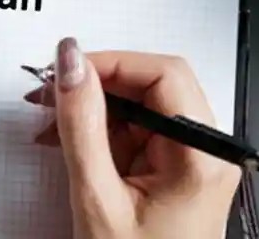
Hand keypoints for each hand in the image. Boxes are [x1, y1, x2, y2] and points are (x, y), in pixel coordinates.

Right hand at [26, 38, 240, 238]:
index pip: (164, 74)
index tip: (68, 68)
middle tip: (53, 92)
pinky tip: (67, 140)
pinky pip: (136, 132)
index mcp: (202, 157)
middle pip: (154, 86)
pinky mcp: (173, 172)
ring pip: (141, 106)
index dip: (111, 62)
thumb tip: (71, 64)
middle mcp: (207, 154)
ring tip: (52, 122)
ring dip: (93, 108)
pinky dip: (99, 131)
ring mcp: (192, 163)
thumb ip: (81, 124)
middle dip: (98, 83)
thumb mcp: (97, 196)